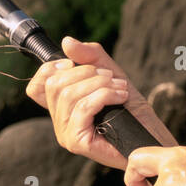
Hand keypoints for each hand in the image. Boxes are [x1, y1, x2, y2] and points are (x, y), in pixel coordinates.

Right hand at [25, 37, 174, 167]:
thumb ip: (90, 56)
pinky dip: (104, 95)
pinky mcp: (77, 142)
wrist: (150, 136)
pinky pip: (83, 107)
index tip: (73, 63)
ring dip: (99, 84)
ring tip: (121, 87)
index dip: (50, 68)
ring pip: (69, 95)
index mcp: (61, 107)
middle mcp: (59, 122)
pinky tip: (121, 96)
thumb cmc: (131, 110)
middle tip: (110, 77)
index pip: (36, 87)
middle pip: (54, 85)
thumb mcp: (111, 74)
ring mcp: (66, 134)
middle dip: (86, 72)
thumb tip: (66, 42)